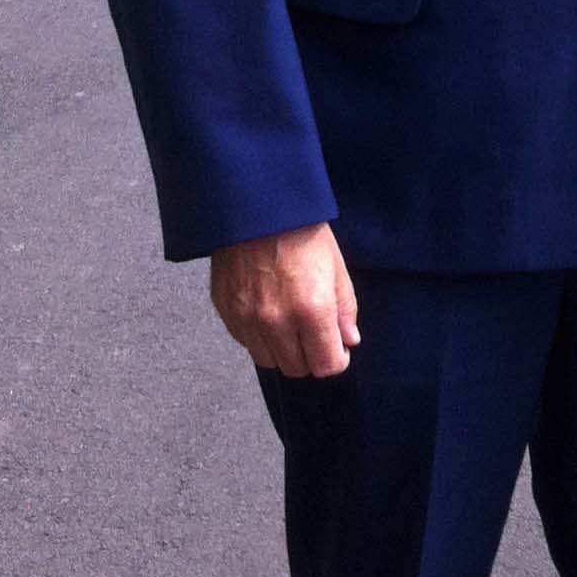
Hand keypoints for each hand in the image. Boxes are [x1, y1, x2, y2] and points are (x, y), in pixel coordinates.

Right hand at [209, 222, 359, 378]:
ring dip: (283, 350)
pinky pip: (246, 343)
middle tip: (314, 334)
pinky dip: (260, 336)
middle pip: (297, 369)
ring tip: (290, 321)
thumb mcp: (336, 266)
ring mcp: (248, 320)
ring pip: (269, 361)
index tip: (338, 351)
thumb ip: (344, 308)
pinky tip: (268, 311)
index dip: (336, 361)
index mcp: (311, 308)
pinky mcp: (227, 314)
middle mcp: (277, 321)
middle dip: (310, 357)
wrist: (258, 208)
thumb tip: (349, 340)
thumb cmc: (302, 231)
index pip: (326, 366)